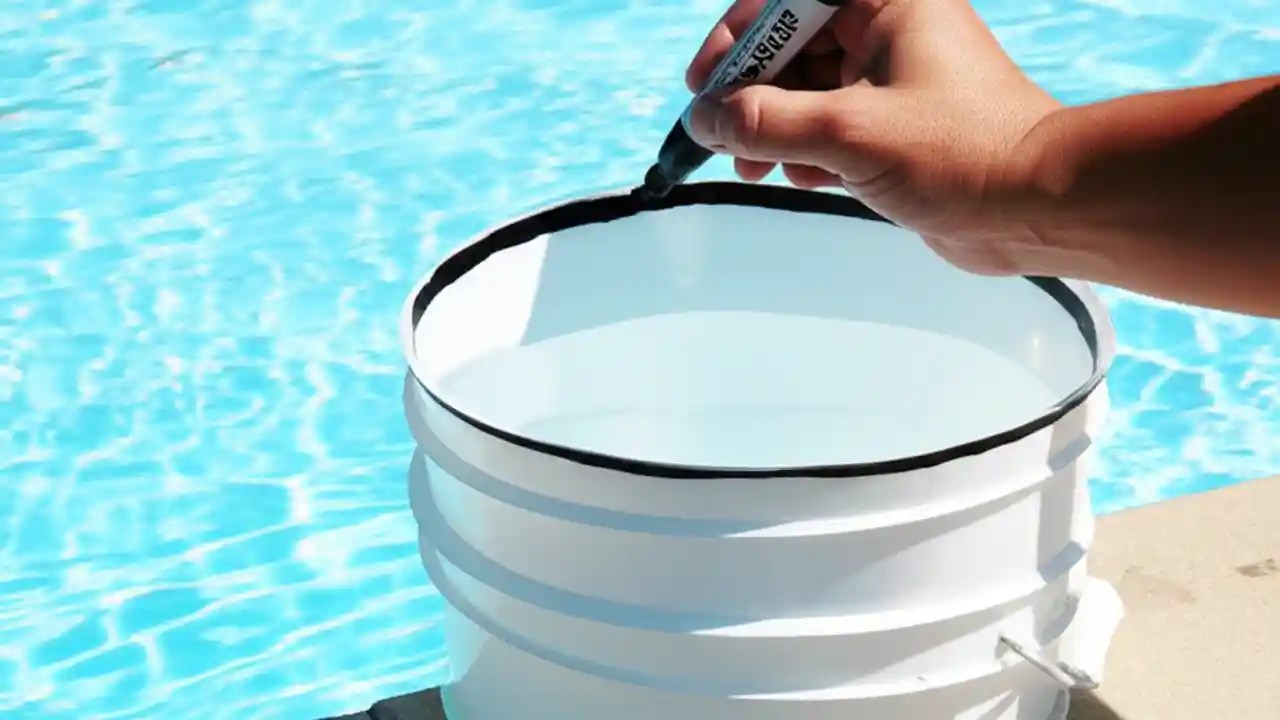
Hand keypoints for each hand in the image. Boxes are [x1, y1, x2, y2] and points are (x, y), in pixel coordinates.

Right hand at [685, 0, 1063, 275]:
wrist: (1037, 207)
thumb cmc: (963, 152)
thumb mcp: (848, 132)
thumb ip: (765, 123)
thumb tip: (703, 119)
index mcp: (888, 2)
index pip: (787, 1)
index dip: (738, 37)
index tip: (706, 82)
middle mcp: (890, 32)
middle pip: (791, 49)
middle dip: (752, 95)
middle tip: (719, 135)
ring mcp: (893, 83)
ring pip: (806, 94)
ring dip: (773, 131)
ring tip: (755, 168)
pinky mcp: (895, 130)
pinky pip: (829, 130)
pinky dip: (805, 153)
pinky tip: (801, 178)